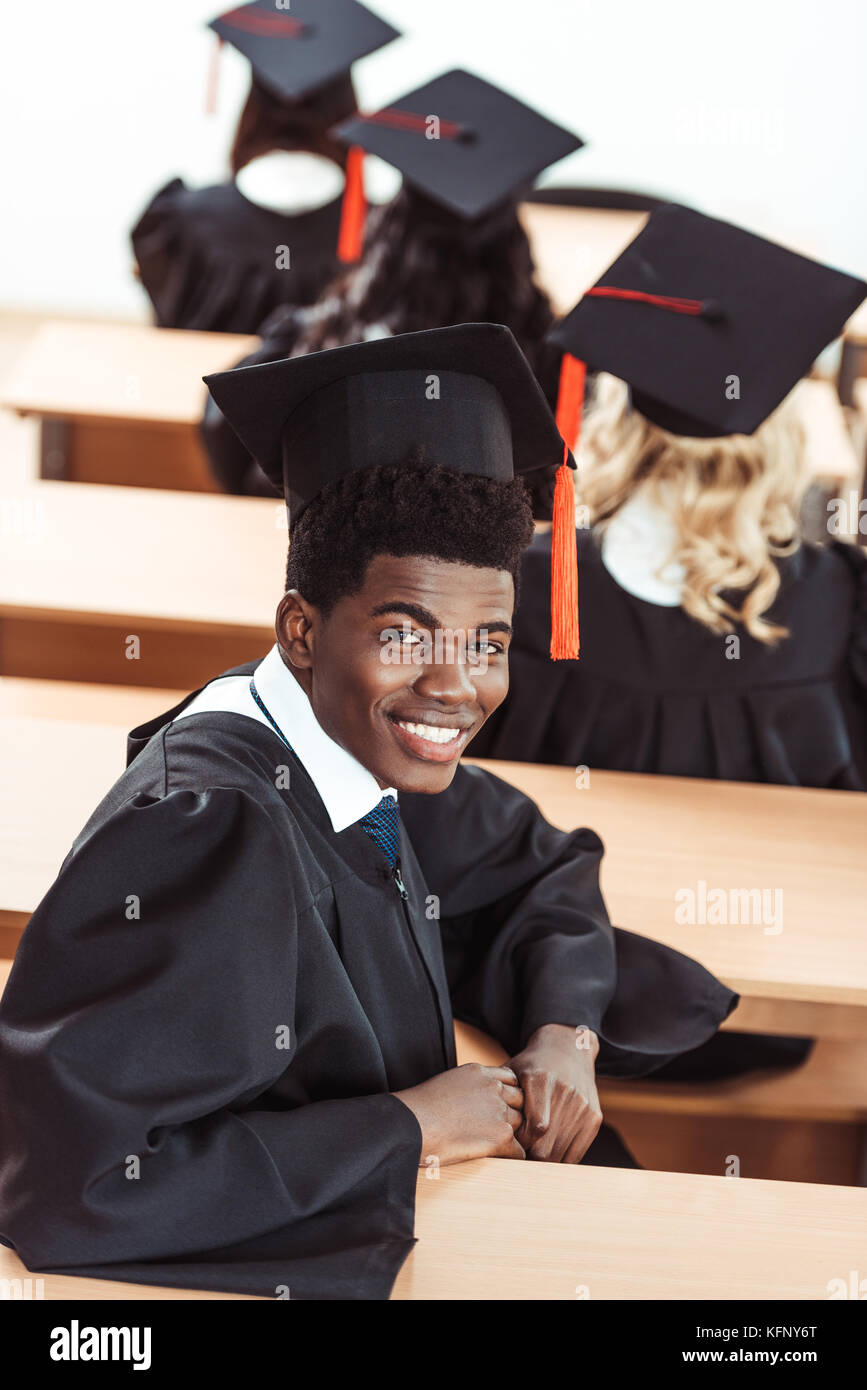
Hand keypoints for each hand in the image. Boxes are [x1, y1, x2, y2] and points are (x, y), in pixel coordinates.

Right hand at [393, 1063, 524, 1166]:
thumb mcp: (445, 1085)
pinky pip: (519, 1150)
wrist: (410, 1124)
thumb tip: (467, 1106)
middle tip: (500, 1130)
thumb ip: (465, 1089)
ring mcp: (499, 1111)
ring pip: (521, 1124)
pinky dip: (512, 1156)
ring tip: (499, 1149)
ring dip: (512, 1136)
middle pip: (520, 1100)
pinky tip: (498, 1161)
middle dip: (513, 1114)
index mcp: (479, 1072)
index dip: (507, 1094)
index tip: (498, 1107)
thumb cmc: (417, 1110)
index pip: (509, 1078)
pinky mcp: (500, 1136)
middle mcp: (492, 1087)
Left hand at [510, 1023, 601, 1162]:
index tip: (511, 1144)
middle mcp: (565, 1092)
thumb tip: (483, 1130)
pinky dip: (563, 1159)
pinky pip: (578, 1151)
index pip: (536, 1127)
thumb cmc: (533, 1064)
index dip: (522, 1143)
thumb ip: (500, 1097)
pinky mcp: (594, 1116)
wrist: (567, 1048)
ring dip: (546, 1159)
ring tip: (532, 1154)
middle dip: (531, 1156)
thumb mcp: (512, 1071)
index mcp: (541, 1079)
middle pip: (548, 1144)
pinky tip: (550, 1153)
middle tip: (519, 1154)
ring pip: (562, 1152)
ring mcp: (582, 1105)